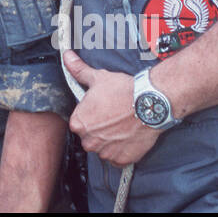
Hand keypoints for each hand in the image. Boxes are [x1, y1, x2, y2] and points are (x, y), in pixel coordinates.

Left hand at [63, 50, 159, 167]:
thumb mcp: (98, 78)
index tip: (101, 110)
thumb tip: (67, 57)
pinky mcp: (122, 159)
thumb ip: (79, 70)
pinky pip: (117, 158)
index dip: (91, 115)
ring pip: (103, 149)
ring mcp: (106, 152)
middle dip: (99, 129)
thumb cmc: (124, 91)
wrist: (150, 103)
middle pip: (90, 137)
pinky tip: (127, 136)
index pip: (79, 122)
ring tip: (122, 126)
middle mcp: (89, 141)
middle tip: (113, 117)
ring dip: (110, 141)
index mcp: (78, 123)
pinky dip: (121, 150)